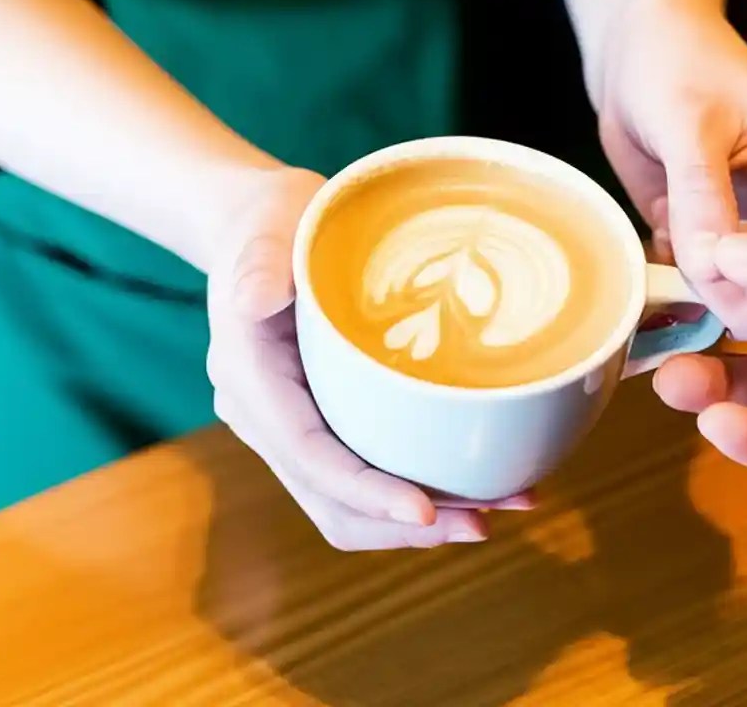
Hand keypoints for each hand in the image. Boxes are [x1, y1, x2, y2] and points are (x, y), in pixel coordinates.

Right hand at [205, 168, 533, 550]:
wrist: (256, 226)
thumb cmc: (272, 220)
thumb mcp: (268, 225)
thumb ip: (261, 262)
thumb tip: (253, 300)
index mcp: (250, 379)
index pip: (308, 457)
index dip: (366, 493)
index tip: (425, 510)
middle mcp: (264, 418)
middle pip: (333, 503)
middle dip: (406, 526)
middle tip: (486, 522)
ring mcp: (290, 429)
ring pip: (350, 506)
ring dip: (420, 522)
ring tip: (497, 510)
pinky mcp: (319, 425)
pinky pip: (361, 479)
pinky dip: (414, 492)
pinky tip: (470, 485)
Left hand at [589, 0, 746, 338]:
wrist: (636, 48)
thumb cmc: (674, 60)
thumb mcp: (687, 124)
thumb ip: (700, 195)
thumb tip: (711, 264)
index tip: (713, 283)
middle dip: (737, 296)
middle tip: (684, 276)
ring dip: (706, 288)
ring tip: (670, 250)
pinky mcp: (720, 229)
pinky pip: (711, 277)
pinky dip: (683, 274)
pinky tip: (662, 240)